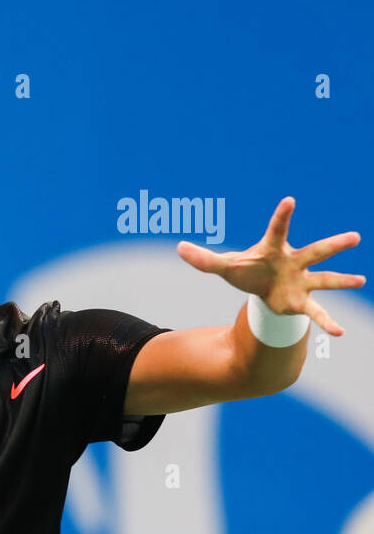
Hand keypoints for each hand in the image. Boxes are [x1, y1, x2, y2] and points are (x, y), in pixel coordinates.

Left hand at [176, 197, 364, 335]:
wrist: (261, 292)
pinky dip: (327, 322)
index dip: (282, 216)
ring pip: (325, 278)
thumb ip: (204, 259)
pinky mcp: (301, 301)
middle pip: (316, 251)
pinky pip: (317, 312)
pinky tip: (340, 333)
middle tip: (355, 237)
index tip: (290, 200)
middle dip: (334, 245)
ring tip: (360, 281)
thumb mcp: (224, 266)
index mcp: (274, 250)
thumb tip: (178, 247)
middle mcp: (294, 263)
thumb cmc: (247, 272)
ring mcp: (301, 281)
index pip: (278, 230)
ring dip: (342, 280)